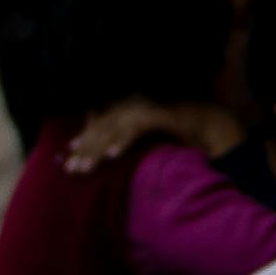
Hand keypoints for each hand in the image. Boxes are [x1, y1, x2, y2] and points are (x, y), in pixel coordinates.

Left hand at [64, 97, 235, 172]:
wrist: (207, 122)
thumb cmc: (173, 132)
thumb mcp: (144, 138)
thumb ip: (125, 140)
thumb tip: (106, 153)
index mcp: (128, 108)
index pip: (100, 123)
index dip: (84, 138)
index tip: (68, 154)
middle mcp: (134, 105)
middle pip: (103, 127)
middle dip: (86, 149)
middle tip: (71, 169)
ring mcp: (146, 108)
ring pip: (114, 129)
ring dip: (98, 149)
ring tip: (86, 168)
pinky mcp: (159, 115)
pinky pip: (137, 129)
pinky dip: (123, 141)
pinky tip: (112, 155)